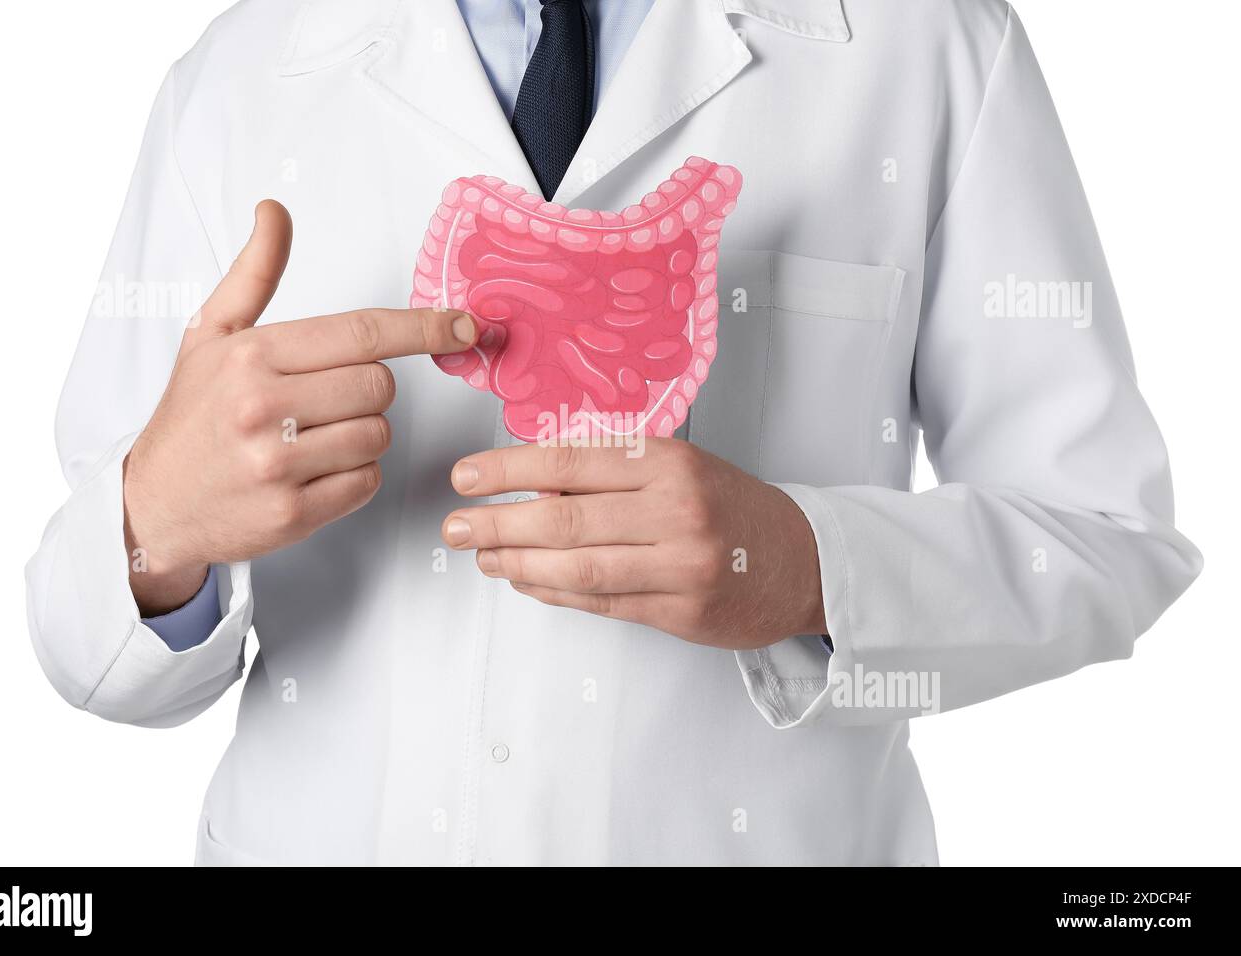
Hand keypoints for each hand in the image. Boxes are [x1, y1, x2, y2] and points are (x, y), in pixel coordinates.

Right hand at [124, 200, 476, 614]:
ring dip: (362, 434)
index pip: (361, 333)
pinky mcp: (291, 514)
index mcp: (251, 355)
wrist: (152, 504)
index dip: (423, 327)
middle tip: (324, 399)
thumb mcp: (210, 334)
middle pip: (379, 386)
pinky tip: (313, 471)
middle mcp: (261, 407)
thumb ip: (255, 273)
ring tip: (313, 437)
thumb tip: (275, 211)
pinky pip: (366, 482)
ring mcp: (276, 465)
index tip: (464, 325)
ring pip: (378, 435)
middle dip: (367, 390)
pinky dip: (353, 475)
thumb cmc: (191, 416)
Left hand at [440, 440, 825, 649]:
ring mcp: (679, 566)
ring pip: (577, 567)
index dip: (508, 469)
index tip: (465, 477)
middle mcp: (675, 512)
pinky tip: (524, 580)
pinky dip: (553, 591)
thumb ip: (613, 472)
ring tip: (482, 556)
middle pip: (564, 518)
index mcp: (670, 463)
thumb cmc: (731, 506)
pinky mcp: (680, 612)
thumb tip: (532, 483)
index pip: (570, 460)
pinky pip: (600, 602)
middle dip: (497, 522)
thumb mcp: (681, 467)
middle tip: (453, 527)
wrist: (803, 561)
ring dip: (517, 562)